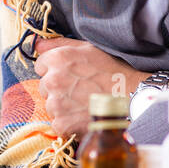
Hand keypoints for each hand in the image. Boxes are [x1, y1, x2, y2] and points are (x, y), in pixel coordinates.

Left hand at [33, 37, 148, 140]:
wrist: (131, 98)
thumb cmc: (113, 71)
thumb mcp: (88, 48)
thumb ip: (59, 44)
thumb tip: (37, 44)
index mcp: (57, 59)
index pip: (40, 65)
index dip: (55, 69)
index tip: (70, 74)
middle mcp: (53, 80)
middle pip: (44, 86)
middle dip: (57, 88)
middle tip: (80, 89)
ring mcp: (56, 103)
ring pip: (50, 105)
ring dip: (62, 106)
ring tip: (84, 103)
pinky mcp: (62, 123)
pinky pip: (57, 123)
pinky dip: (68, 122)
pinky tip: (83, 115)